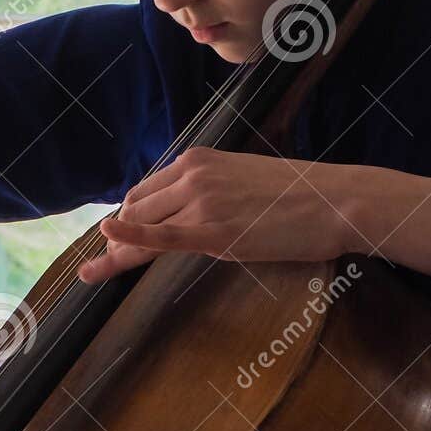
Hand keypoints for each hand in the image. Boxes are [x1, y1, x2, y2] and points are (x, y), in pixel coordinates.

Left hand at [76, 148, 353, 282]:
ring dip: (119, 250)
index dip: (128, 217)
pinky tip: (105, 245)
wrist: (335, 200)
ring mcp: (201, 202)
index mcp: (198, 160)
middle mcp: (192, 176)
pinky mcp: (212, 232)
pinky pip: (158, 238)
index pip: (146, 191)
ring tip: (95, 271)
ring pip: (141, 225)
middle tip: (105, 262)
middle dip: (118, 235)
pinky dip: (127, 241)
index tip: (115, 236)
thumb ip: (211, 192)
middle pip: (136, 208)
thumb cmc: (299, 195)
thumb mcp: (243, 180)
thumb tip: (192, 212)